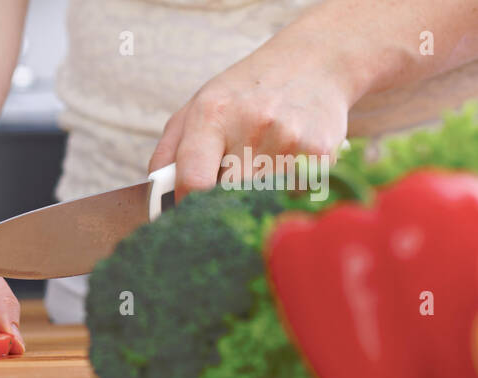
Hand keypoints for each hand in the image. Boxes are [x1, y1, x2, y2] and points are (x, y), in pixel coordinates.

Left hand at [149, 38, 349, 199]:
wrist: (313, 64)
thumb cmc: (245, 94)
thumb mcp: (196, 108)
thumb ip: (168, 154)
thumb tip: (157, 202)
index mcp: (213, 113)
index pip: (193, 182)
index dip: (187, 207)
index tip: (188, 213)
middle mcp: (252, 125)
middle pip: (226, 198)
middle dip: (220, 208)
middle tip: (222, 201)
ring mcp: (289, 141)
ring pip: (258, 204)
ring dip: (253, 203)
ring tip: (256, 176)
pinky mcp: (320, 157)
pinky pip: (291, 200)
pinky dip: (284, 197)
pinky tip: (284, 172)